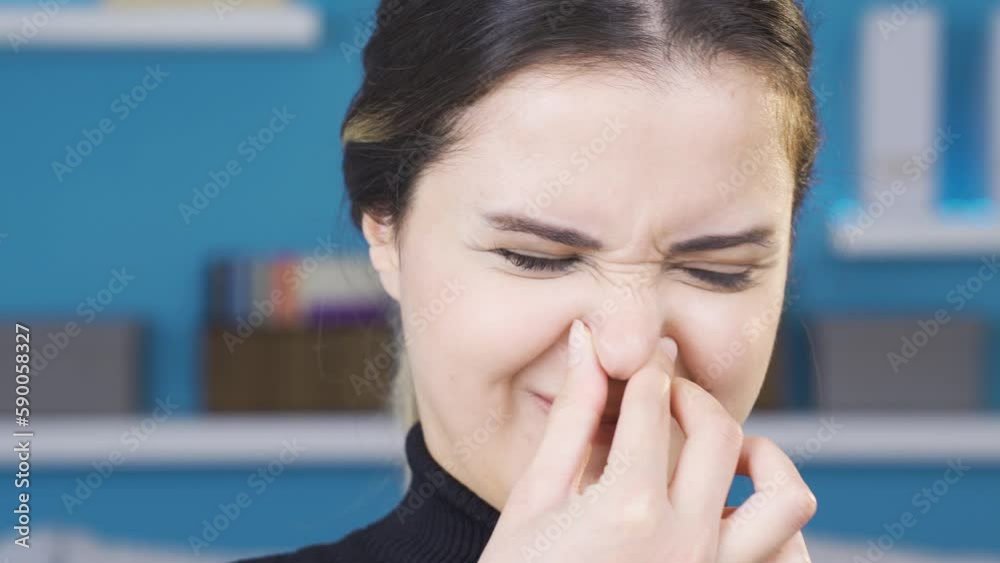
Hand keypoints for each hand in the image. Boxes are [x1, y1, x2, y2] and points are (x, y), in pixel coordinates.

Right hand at [478, 320, 815, 562]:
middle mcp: (684, 540)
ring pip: (783, 497)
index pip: (651, 402)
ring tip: (724, 452)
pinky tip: (728, 509)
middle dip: (691, 396)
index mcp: (627, 507)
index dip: (646, 367)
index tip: (642, 357)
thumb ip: (570, 421)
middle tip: (664, 395)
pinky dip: (773, 523)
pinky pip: (785, 553)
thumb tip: (587, 345)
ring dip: (762, 457)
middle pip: (718, 432)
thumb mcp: (532, 500)